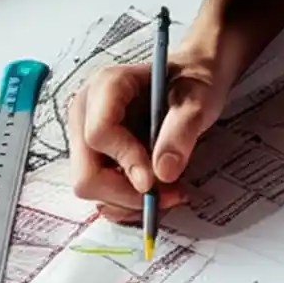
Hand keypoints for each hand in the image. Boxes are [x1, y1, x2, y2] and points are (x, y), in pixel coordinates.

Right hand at [68, 42, 226, 223]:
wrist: (190, 81)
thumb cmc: (193, 81)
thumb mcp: (198, 98)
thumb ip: (181, 130)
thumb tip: (163, 173)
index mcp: (106, 87)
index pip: (98, 135)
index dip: (126, 162)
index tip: (155, 180)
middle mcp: (86, 113)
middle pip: (86, 173)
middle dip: (126, 194)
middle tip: (166, 196)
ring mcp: (85, 137)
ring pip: (91, 188)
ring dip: (129, 201)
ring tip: (168, 192)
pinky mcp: (94, 157)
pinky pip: (100, 192)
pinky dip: (127, 201)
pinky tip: (155, 190)